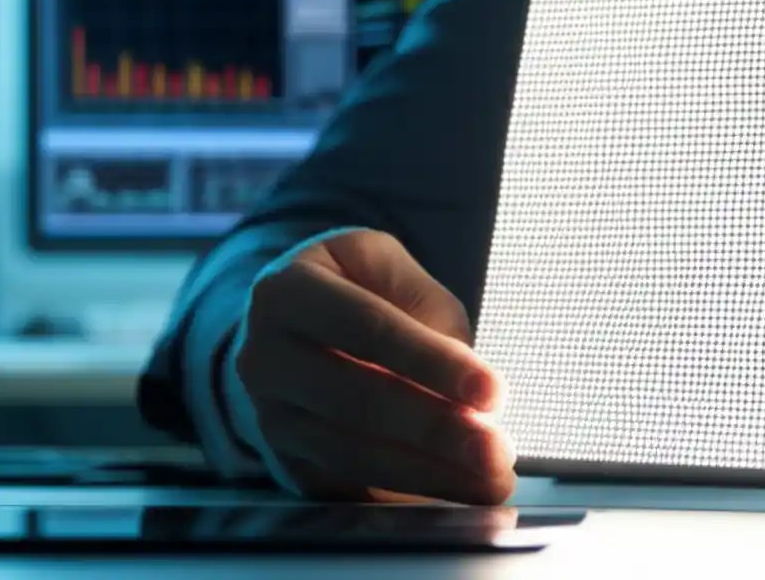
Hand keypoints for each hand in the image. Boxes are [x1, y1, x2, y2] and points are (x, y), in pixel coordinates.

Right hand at [227, 228, 514, 504]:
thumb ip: (426, 310)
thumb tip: (462, 386)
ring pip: (352, 454)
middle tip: (498, 451)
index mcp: (288, 292)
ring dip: (429, 473)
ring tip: (490, 481)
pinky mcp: (288, 462)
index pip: (367, 329)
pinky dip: (407, 496)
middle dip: (436, 430)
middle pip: (357, 401)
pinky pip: (349, 487)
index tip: (493, 392)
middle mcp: (265, 358)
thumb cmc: (356, 289)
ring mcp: (270, 417)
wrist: (291, 327)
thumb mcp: (386, 268)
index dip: (432, 363)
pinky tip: (456, 496)